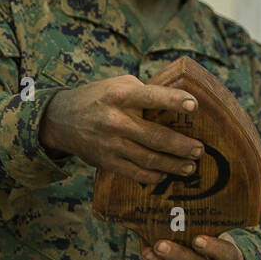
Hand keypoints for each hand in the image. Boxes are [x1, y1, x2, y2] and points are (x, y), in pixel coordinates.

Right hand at [39, 75, 202, 182]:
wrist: (60, 119)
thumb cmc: (99, 97)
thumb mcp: (119, 83)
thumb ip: (146, 92)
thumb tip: (179, 103)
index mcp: (121, 95)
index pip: (151, 97)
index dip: (173, 100)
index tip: (194, 105)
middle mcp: (115, 120)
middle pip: (156, 136)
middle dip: (182, 146)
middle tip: (200, 150)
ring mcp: (111, 144)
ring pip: (149, 159)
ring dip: (174, 165)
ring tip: (191, 167)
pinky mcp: (107, 162)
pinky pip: (136, 173)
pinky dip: (154, 176)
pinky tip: (166, 174)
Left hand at [140, 232, 244, 259]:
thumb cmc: (220, 247)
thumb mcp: (222, 238)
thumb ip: (208, 229)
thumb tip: (179, 210)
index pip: (225, 254)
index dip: (211, 247)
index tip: (196, 239)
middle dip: (177, 256)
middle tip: (160, 245)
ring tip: (146, 253)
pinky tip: (145, 256)